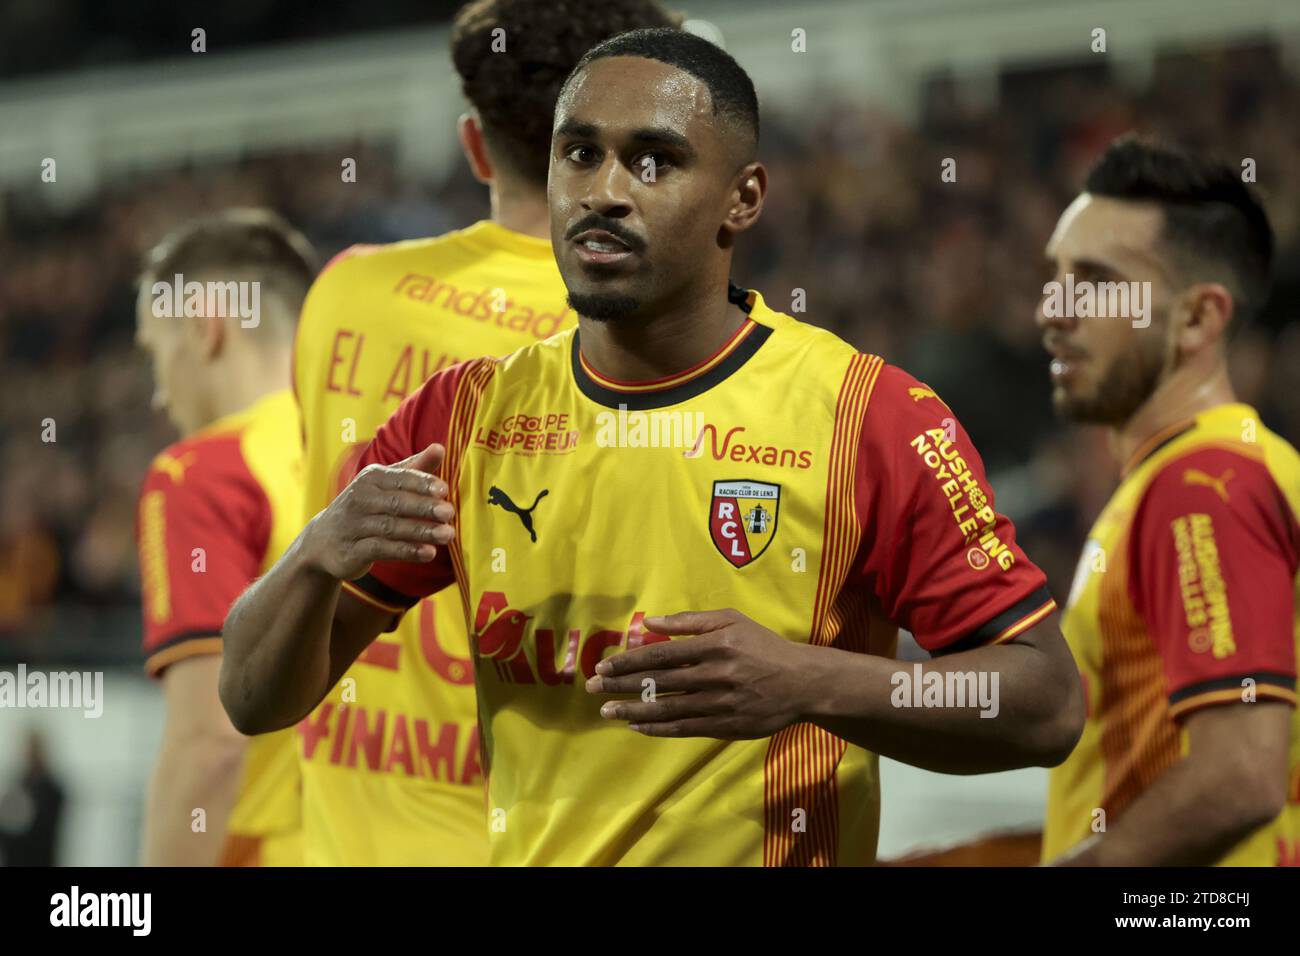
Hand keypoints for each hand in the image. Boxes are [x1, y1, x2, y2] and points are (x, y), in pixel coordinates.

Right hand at [302, 442, 453, 580]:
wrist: (324, 540)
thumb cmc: (366, 506)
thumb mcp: (386, 484)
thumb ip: (414, 468)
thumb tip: (441, 448)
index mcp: (371, 478)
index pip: (399, 478)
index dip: (421, 483)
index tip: (444, 490)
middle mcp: (360, 499)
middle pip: (396, 503)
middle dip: (424, 507)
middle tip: (449, 512)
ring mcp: (354, 525)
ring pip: (391, 527)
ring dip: (421, 531)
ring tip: (448, 535)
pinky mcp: (352, 550)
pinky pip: (382, 549)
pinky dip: (406, 551)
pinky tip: (429, 553)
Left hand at [585, 608, 815, 738]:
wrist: (802, 683)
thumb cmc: (763, 646)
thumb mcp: (731, 620)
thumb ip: (690, 621)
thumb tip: (650, 622)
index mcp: (715, 645)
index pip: (662, 655)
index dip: (630, 661)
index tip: (604, 665)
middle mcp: (716, 674)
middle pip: (659, 682)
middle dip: (621, 685)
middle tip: (592, 687)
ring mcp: (721, 703)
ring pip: (668, 708)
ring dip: (633, 709)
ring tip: (606, 710)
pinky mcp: (726, 726)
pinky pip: (685, 728)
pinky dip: (658, 728)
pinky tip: (636, 725)